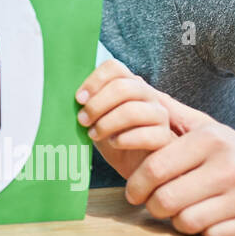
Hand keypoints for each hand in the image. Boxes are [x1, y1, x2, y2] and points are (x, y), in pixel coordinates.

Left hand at [75, 60, 176, 179]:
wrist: (133, 167)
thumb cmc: (112, 139)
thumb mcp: (96, 118)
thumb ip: (87, 104)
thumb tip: (69, 96)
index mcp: (129, 84)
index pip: (114, 68)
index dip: (94, 80)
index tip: (79, 99)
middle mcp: (147, 95)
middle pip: (123, 87)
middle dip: (97, 104)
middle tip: (83, 120)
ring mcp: (159, 115)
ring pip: (132, 111)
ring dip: (107, 123)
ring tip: (94, 134)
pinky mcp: (165, 138)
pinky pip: (146, 134)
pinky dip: (124, 139)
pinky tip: (114, 143)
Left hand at [126, 97, 234, 235]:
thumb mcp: (206, 130)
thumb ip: (167, 118)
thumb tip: (128, 89)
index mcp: (210, 140)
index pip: (155, 168)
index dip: (136, 186)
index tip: (134, 194)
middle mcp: (230, 166)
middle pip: (166, 199)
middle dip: (153, 207)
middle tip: (156, 206)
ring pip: (187, 221)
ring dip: (178, 222)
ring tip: (183, 212)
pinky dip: (206, 233)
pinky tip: (211, 221)